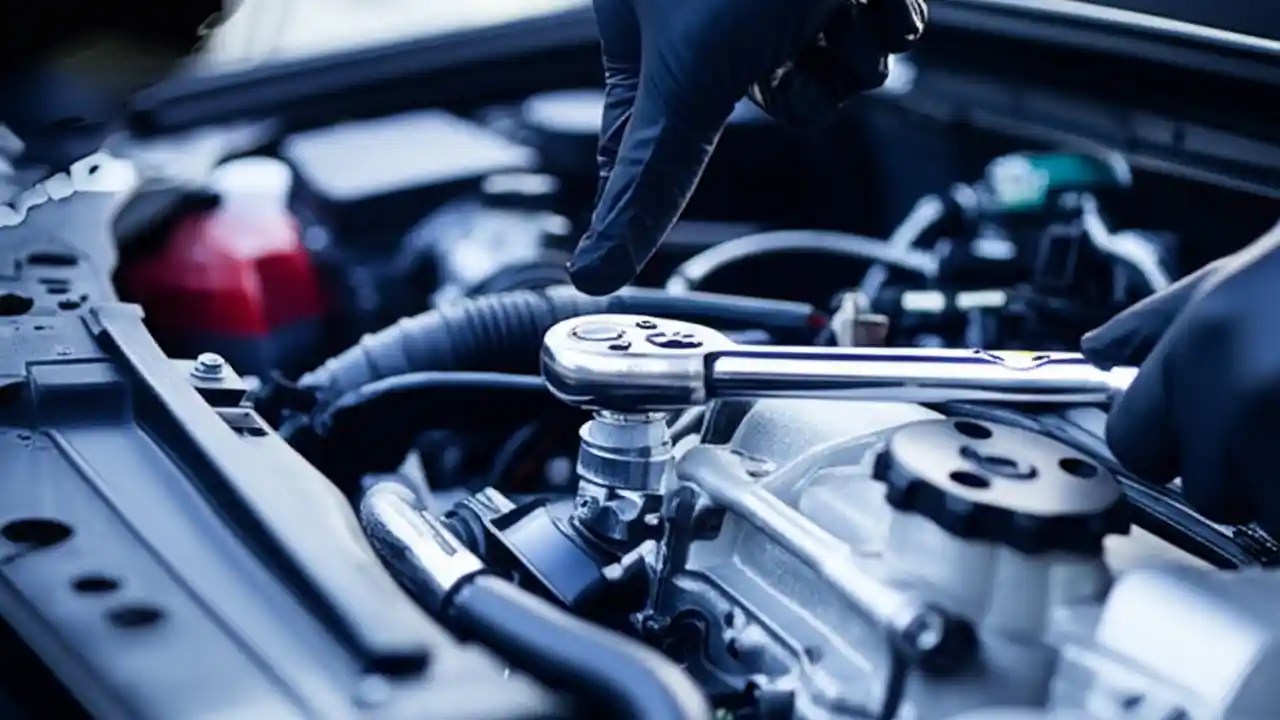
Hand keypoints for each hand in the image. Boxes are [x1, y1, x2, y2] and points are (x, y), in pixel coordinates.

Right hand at [568, 0, 926, 295]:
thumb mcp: (688, 83)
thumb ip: (645, 180)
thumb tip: (593, 271)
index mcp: (657, 37)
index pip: (650, 140)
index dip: (663, 177)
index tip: (649, 224)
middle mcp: (721, 16)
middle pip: (772, 110)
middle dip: (799, 94)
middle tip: (785, 61)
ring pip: (836, 76)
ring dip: (849, 56)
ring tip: (835, 5)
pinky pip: (883, 30)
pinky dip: (885, 16)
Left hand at [1082, 220, 1279, 533]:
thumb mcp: (1228, 282)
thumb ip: (1156, 326)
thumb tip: (1095, 351)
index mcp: (1199, 353)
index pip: (1132, 445)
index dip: (1164, 448)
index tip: (1192, 440)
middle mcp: (1242, 398)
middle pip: (1209, 492)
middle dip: (1245, 471)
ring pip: (1273, 516)